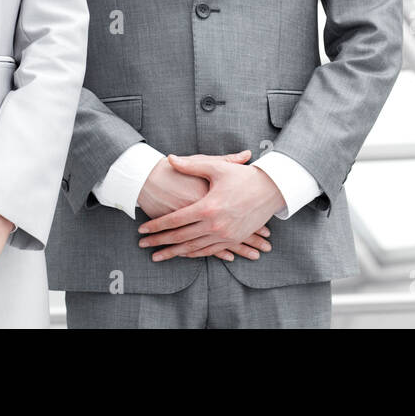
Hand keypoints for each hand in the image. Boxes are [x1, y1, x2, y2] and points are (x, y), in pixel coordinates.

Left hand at [138, 152, 284, 261]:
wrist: (272, 189)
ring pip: (193, 248)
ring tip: (157, 256)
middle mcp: (215, 225)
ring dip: (174, 253)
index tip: (142, 229)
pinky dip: (194, 254)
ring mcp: (225, 235)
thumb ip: (192, 165)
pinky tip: (183, 255)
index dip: (157, 225)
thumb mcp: (217, 167)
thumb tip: (170, 159)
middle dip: (159, 242)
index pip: (175, 220)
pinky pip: (209, 251)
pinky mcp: (233, 239)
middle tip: (142, 245)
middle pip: (180, 237)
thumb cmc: (243, 176)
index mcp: (208, 207)